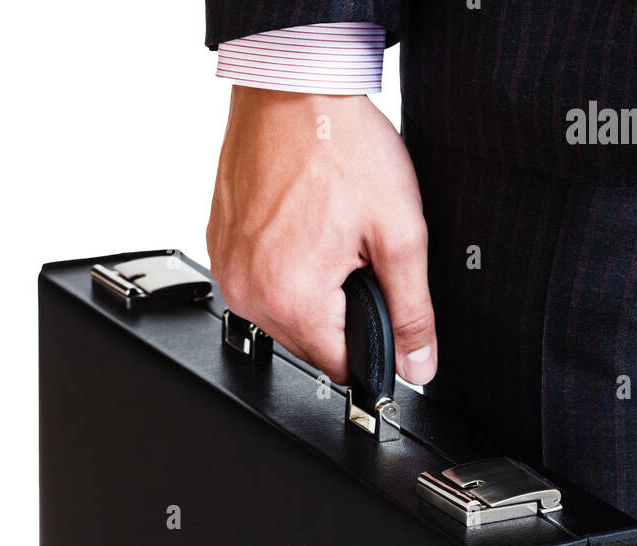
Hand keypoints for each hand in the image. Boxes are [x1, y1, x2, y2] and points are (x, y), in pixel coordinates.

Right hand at [206, 87, 436, 386]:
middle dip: (339, 312)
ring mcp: (227, 270)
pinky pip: (258, 282)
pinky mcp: (218, 248)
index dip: (370, 342)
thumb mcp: (400, 234)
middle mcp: (248, 292)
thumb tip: (418, 366)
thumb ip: (413, 311)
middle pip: (309, 344)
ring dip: (310, 290)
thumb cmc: (340, 145)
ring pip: (282, 315)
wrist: (294, 86)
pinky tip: (300, 225)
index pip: (339, 367)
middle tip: (352, 254)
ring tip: (325, 233)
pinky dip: (282, 266)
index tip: (379, 306)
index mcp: (291, 300)